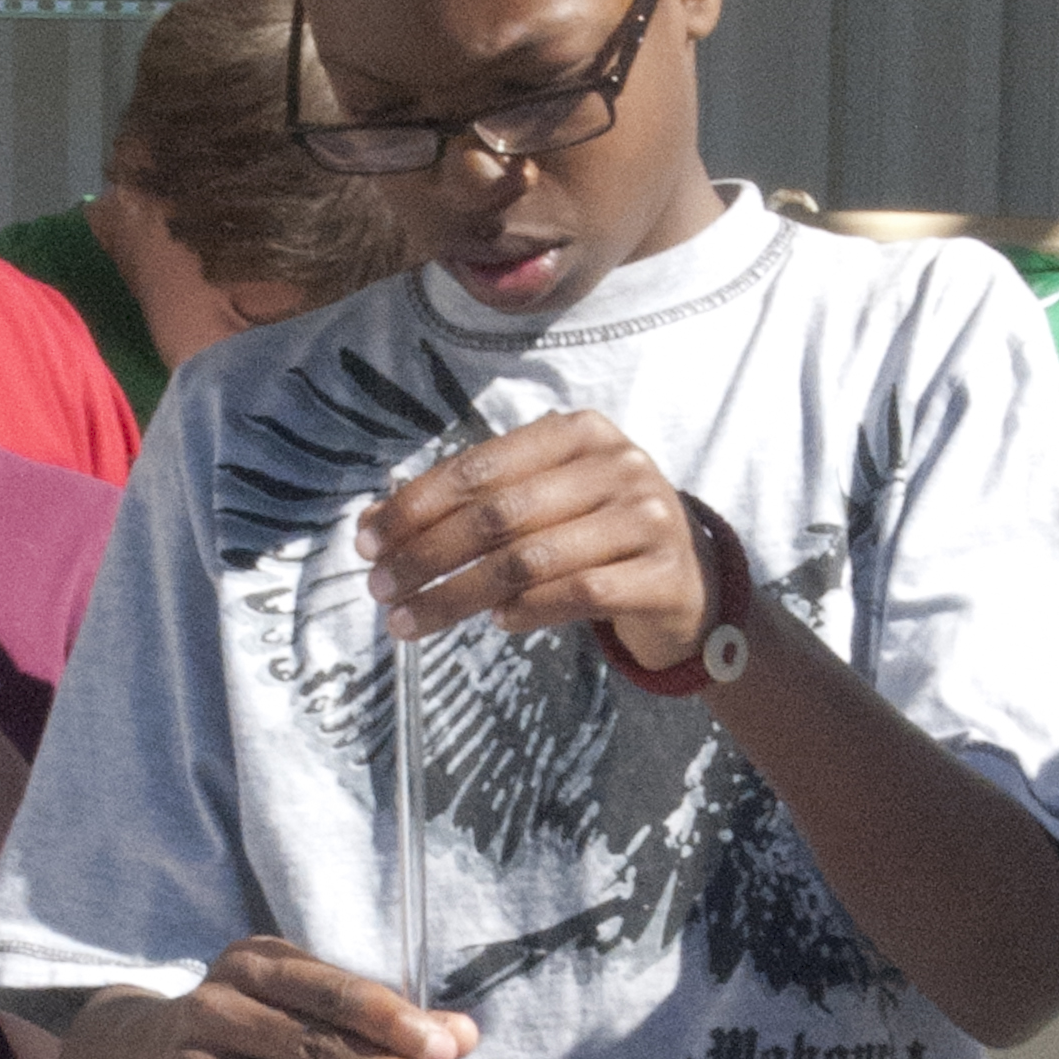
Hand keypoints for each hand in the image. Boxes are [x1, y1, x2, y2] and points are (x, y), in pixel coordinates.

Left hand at [357, 413, 707, 671]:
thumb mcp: (542, 506)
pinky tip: (496, 625)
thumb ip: (472, 507)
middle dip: (427, 555)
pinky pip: (579, 593)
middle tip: (381, 589)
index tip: (368, 542)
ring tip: (413, 621)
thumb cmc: (599, 539)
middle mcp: (618, 465)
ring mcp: (648, 518)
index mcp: (579, 433)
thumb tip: (374, 522)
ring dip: (459, 595)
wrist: (691, 583)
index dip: (416, 506)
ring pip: (531, 559)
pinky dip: (528, 611)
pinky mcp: (665, 575)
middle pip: (499, 515)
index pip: (479, 467)